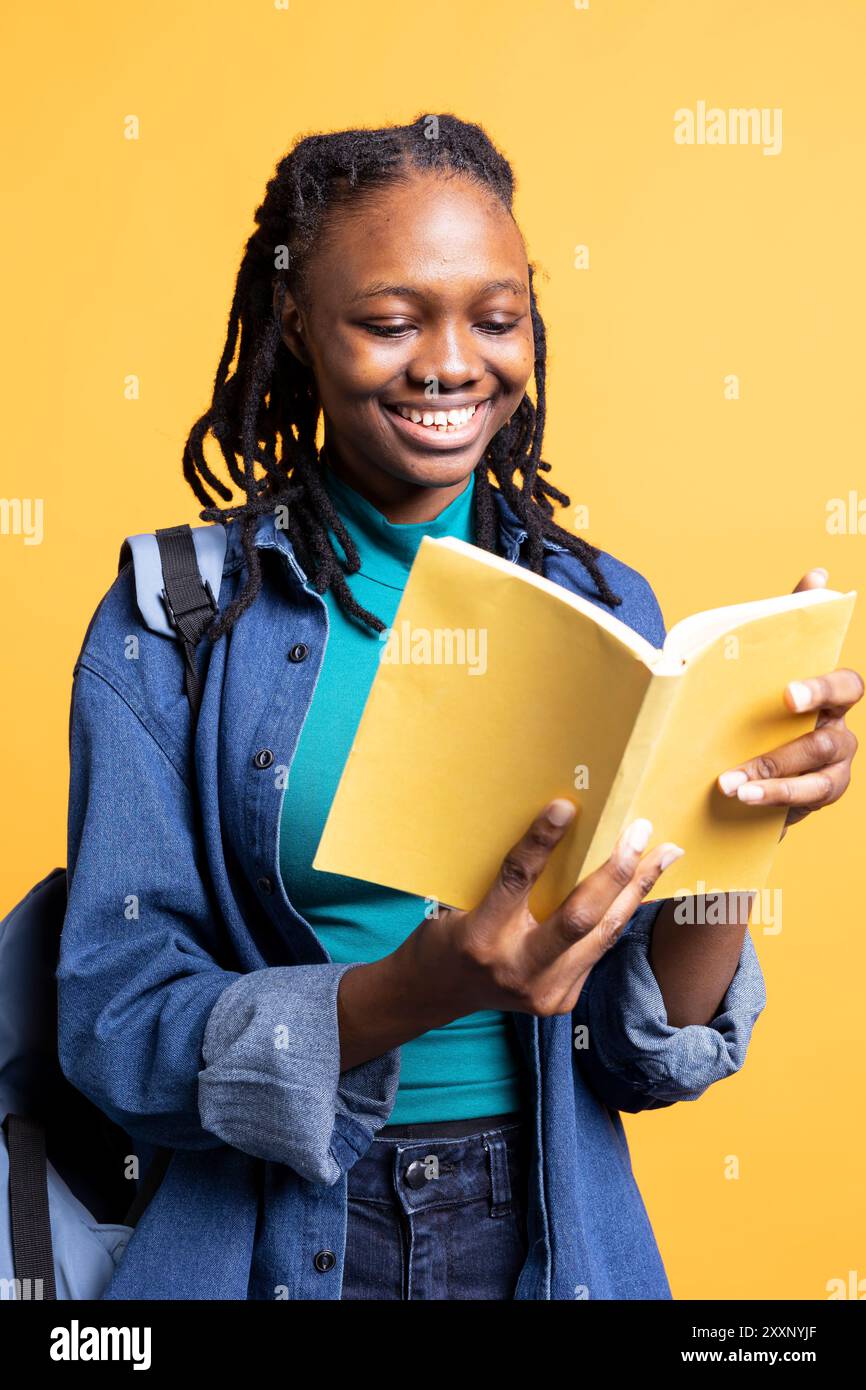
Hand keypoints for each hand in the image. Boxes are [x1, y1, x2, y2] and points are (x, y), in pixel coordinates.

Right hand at [416, 800, 684, 1017]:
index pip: (517, 879)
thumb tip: (555, 828)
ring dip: (637, 891)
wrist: (436, 994)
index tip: (565, 807)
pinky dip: (619, 913)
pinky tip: (640, 886)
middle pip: (580, 917)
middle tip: (640, 832)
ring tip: (665, 855)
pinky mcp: (562, 1000)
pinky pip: (599, 948)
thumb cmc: (447, 934)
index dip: (541, 841)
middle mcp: (516, 969)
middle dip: (617, 871)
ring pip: (603, 934)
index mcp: (480, 937)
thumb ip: (504, 878)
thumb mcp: (460, 900)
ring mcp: (544, 992)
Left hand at [716, 567, 862, 837]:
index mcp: (830, 698)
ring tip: (731, 786)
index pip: (843, 688)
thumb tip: (819, 573)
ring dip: (772, 782)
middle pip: (826, 741)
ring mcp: (832, 771)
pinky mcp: (814, 801)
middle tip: (741, 765)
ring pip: (815, 779)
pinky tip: (743, 800)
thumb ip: (790, 621)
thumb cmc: (763, 704)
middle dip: (784, 750)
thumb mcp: (767, 666)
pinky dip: (772, 801)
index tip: (786, 695)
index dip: (820, 688)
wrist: (749, 756)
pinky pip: (801, 804)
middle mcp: (838, 733)